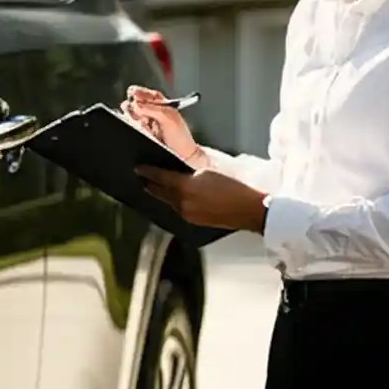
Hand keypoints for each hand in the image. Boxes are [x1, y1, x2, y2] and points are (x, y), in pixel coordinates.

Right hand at [121, 86, 208, 168]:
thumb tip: (135, 104)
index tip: (132, 92)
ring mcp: (145, 124)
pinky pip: (131, 127)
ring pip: (130, 115)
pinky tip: (143, 131)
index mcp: (161, 105)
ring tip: (143, 124)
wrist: (181, 156)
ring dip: (133, 117)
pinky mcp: (141, 134)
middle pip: (135, 104)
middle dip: (133, 106)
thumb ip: (152, 108)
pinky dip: (134, 127)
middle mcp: (151, 113)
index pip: (146, 94)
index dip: (138, 92)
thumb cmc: (181, 136)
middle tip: (137, 111)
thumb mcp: (169, 117)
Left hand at [135, 165, 267, 232]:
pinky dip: (172, 202)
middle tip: (141, 177)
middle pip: (159, 192)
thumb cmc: (235, 187)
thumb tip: (180, 167)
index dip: (147, 172)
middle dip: (150, 184)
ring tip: (154, 186)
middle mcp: (182, 202)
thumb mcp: (211, 171)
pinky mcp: (193, 221)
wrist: (250, 209)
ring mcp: (187, 214)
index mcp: (185, 187)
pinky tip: (173, 198)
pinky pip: (177, 210)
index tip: (138, 168)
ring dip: (161, 194)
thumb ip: (191, 169)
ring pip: (168, 202)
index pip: (160, 177)